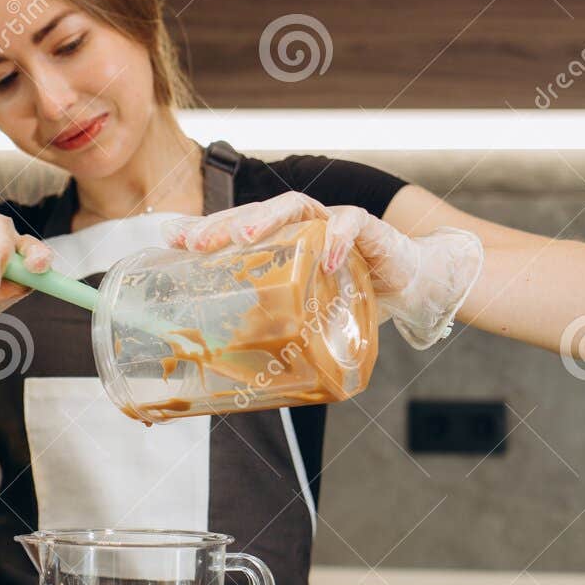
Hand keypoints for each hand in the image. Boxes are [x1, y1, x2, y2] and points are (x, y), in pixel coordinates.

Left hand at [162, 191, 483, 349]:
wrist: (412, 284)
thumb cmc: (352, 297)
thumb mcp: (309, 315)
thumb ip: (278, 329)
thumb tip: (226, 378)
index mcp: (282, 240)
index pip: (237, 229)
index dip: (206, 231)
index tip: (172, 240)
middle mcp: (301, 224)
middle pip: (256, 212)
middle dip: (225, 224)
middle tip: (199, 243)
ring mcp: (332, 220)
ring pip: (295, 206)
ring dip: (268, 218)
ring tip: (246, 237)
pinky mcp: (368, 229)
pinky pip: (350, 225)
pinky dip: (336, 238)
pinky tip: (324, 256)